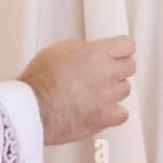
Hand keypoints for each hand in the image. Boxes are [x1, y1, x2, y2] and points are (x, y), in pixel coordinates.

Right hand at [19, 35, 134, 144]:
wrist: (31, 109)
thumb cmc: (39, 80)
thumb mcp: (59, 50)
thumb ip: (84, 50)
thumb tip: (93, 52)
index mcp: (96, 53)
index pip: (127, 45)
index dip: (121, 49)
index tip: (118, 53)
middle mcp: (106, 73)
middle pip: (130, 66)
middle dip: (118, 68)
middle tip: (105, 73)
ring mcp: (108, 96)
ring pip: (125, 89)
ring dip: (114, 90)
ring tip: (96, 93)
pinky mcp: (105, 118)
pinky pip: (123, 113)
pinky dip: (114, 113)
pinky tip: (102, 109)